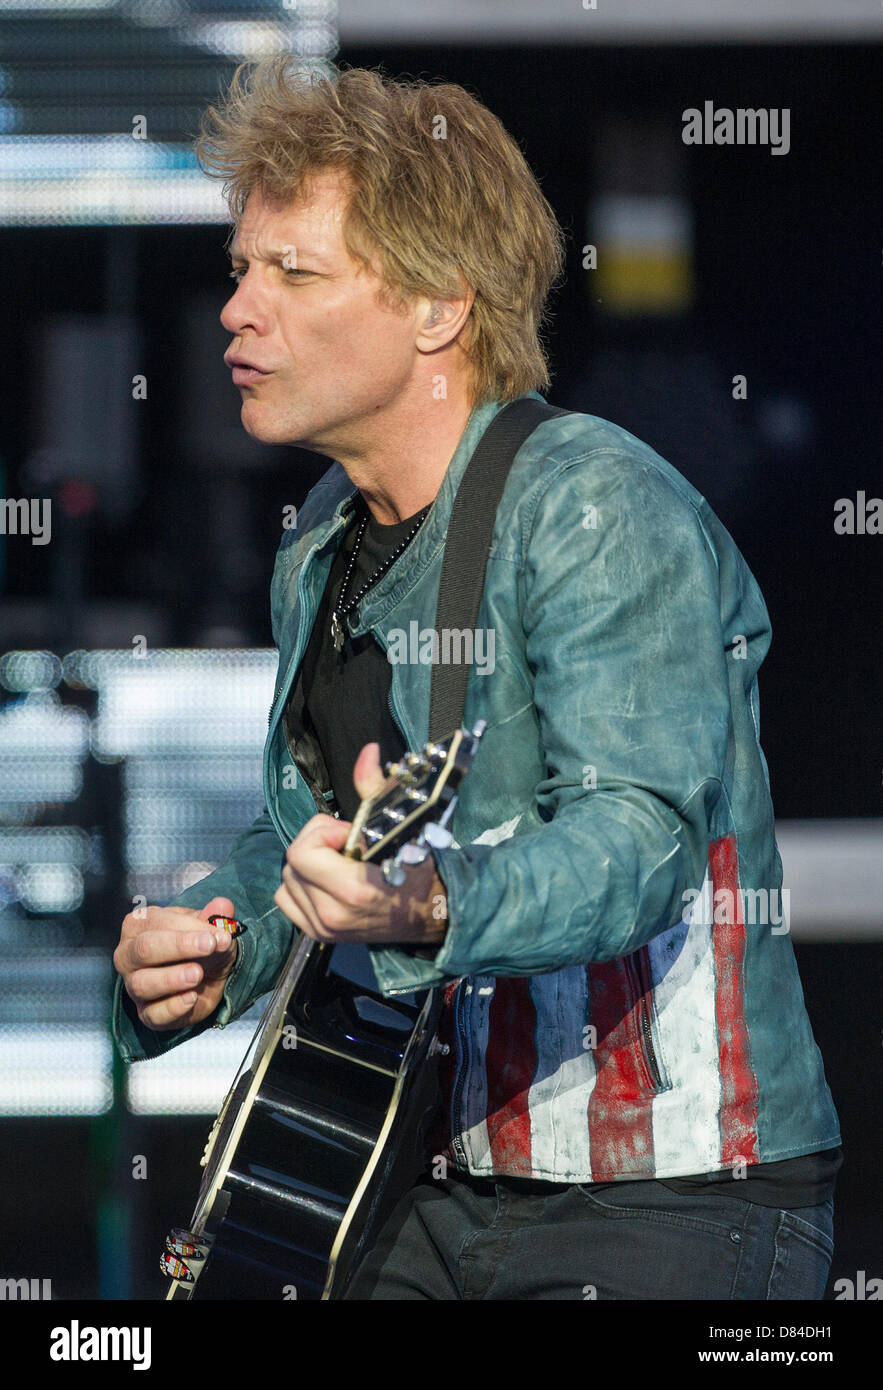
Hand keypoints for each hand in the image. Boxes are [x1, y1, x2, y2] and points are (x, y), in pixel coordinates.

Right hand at [113, 896, 238, 1030]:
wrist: (209, 977)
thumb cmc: (200, 946)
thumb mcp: (210, 928)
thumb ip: (216, 917)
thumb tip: (223, 905)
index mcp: (139, 926)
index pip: (157, 922)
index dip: (190, 927)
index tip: (220, 934)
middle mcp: (129, 955)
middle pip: (144, 949)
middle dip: (179, 946)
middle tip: (209, 946)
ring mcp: (134, 986)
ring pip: (142, 983)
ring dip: (172, 978)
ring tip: (198, 974)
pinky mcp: (146, 1013)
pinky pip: (153, 1014)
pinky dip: (173, 1007)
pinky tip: (192, 997)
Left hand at [273, 742, 448, 947]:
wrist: (431, 913)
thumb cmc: (417, 870)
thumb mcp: (399, 827)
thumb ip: (374, 789)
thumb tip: (366, 752)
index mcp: (353, 890)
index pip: (302, 852)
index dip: (321, 833)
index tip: (347, 833)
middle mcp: (333, 913)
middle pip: (293, 862)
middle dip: (315, 844)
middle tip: (345, 845)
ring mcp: (324, 927)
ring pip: (287, 880)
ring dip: (307, 865)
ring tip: (336, 863)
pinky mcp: (319, 933)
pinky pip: (287, 899)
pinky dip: (300, 886)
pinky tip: (324, 880)